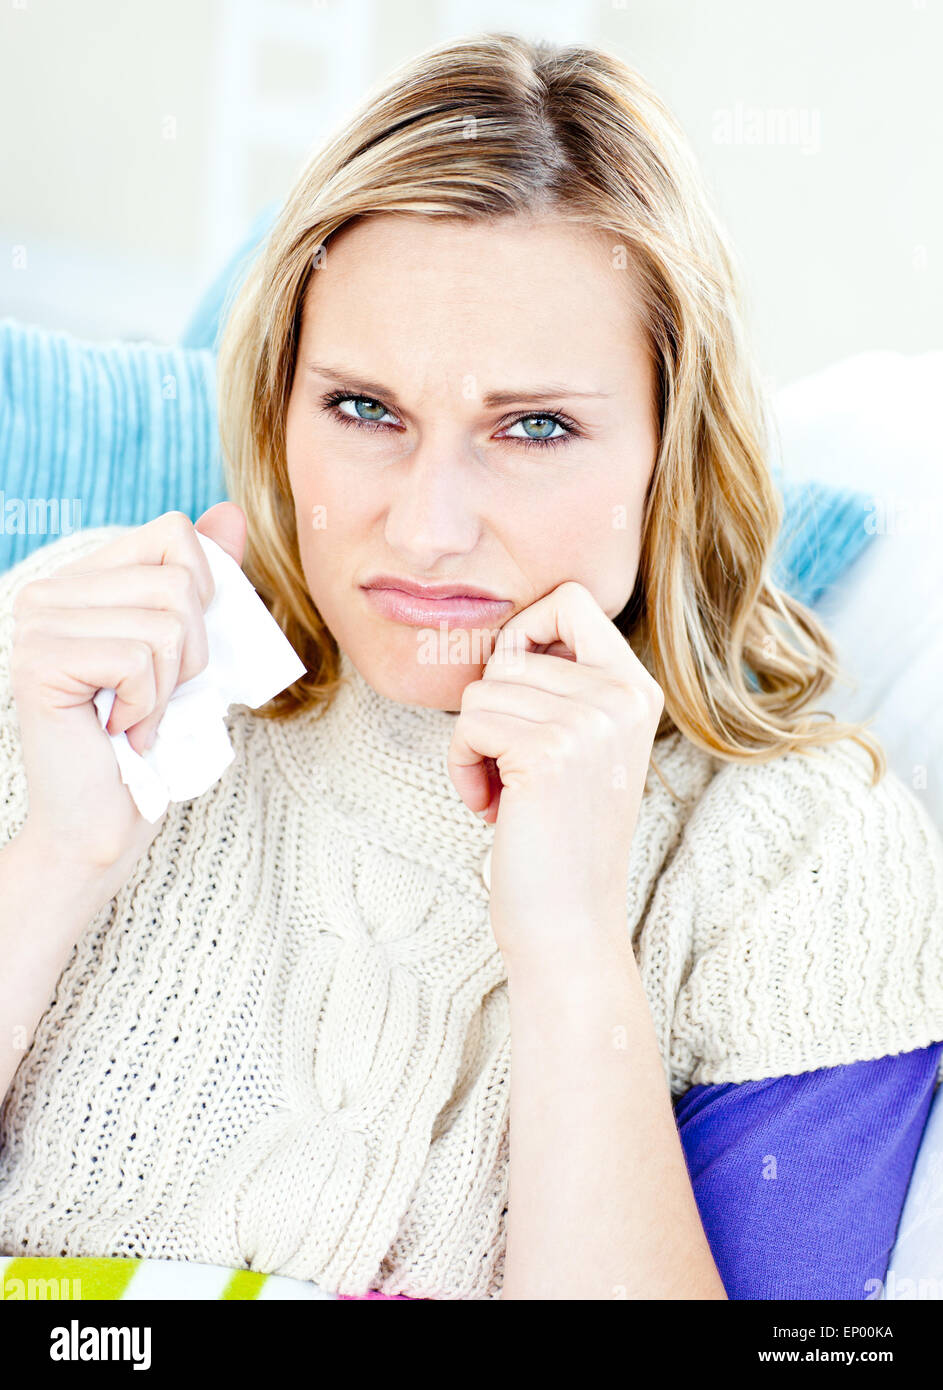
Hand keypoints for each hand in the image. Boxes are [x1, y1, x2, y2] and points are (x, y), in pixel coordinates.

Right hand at [10, 503, 245, 897]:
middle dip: (192, 650)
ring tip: (138, 715)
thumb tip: (230, 512)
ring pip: (164, 621)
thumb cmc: (150, 740)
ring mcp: (37, 623)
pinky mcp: (40, 662)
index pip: (174, 534)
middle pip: (178, 579)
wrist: (102, 823)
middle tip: (157, 696)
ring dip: (170, 685)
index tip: (176, 651)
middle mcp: (48, 591)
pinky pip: (138, 659)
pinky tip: (119, 729)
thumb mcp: (191, 650)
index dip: (203, 593)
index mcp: (83, 579)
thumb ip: (205, 580)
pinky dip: (148, 706)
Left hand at [446, 581, 664, 968]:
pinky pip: (468, 723)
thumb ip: (563, 686)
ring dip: (474, 744)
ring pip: (483, 689)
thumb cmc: (559, 838)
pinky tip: (490, 808)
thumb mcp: (583, 747)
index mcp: (637, 689)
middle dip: (492, 708)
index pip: (571, 599)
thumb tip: (507, 632)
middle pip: (511, 651)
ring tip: (504, 794)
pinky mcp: (549, 751)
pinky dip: (462, 765)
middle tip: (511, 766)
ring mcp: (590, 722)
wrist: (569, 925)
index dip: (525, 633)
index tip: (517, 693)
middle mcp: (623, 696)